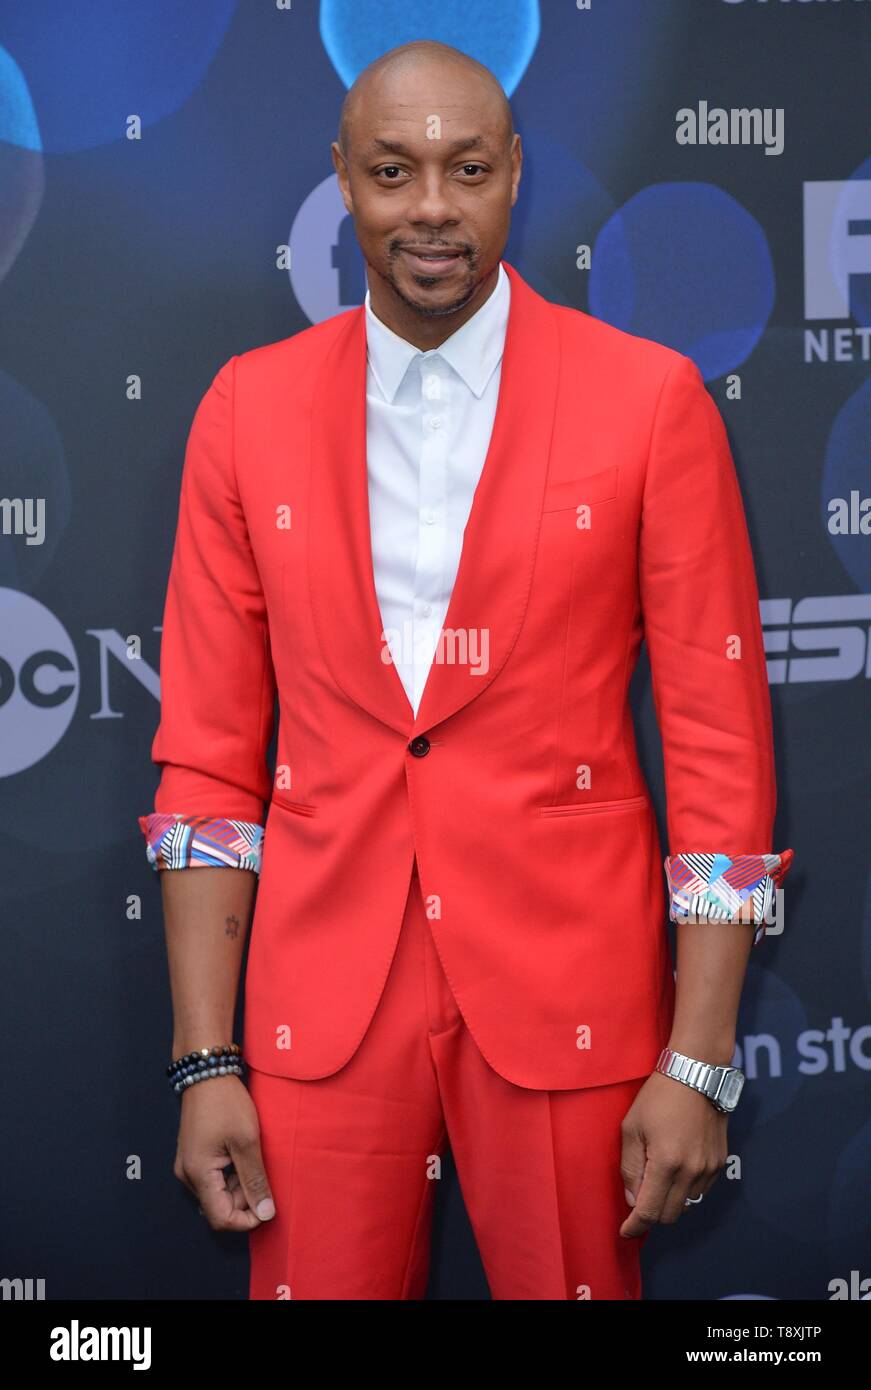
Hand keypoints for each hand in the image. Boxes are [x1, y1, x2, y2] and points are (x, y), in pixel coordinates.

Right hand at [173, 1075, 275, 1231]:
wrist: (207, 1072)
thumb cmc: (226, 1103)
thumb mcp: (247, 1141)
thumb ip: (255, 1180)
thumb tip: (265, 1213)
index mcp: (198, 1174)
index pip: (220, 1218)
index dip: (246, 1220)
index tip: (268, 1207)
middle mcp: (188, 1175)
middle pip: (220, 1206)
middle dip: (245, 1198)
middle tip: (261, 1170)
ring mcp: (189, 1165)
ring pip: (219, 1192)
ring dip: (240, 1184)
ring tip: (252, 1156)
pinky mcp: (194, 1156)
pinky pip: (215, 1177)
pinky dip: (232, 1173)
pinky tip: (243, 1153)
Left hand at [618, 1071, 727, 1238]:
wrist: (696, 1074)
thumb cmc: (659, 1097)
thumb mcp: (632, 1128)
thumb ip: (630, 1168)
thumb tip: (633, 1199)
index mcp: (666, 1163)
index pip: (649, 1211)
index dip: (635, 1227)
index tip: (626, 1232)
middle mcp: (691, 1171)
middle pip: (669, 1215)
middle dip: (651, 1214)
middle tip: (638, 1200)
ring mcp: (709, 1168)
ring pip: (687, 1205)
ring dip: (670, 1202)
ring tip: (657, 1180)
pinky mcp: (720, 1162)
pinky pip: (701, 1191)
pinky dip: (686, 1190)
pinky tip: (675, 1170)